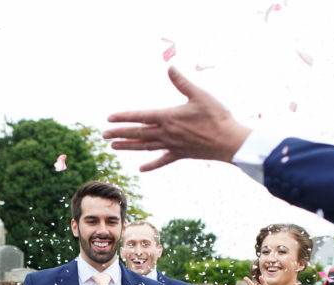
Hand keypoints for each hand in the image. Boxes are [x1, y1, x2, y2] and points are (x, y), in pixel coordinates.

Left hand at [104, 67, 250, 171]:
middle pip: (138, 133)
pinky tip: (141, 169)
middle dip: (119, 133)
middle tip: (104, 135)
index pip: (140, 116)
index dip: (124, 117)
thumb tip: (170, 66)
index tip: (109, 118)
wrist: (229, 141)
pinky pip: (162, 160)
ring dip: (129, 147)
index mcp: (168, 117)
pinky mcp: (180, 155)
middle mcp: (166, 133)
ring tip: (115, 147)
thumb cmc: (217, 116)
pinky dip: (151, 164)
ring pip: (145, 147)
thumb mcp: (199, 95)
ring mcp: (172, 145)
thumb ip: (182, 82)